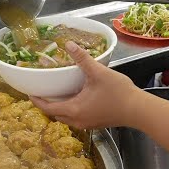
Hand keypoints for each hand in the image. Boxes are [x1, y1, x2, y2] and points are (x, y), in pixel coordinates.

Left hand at [31, 42, 147, 129]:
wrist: (138, 110)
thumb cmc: (118, 93)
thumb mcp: (98, 72)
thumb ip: (82, 58)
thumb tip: (68, 44)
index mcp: (74, 109)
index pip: (48, 108)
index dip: (36, 101)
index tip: (29, 92)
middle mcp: (78, 120)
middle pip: (55, 114)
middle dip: (47, 104)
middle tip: (42, 91)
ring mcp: (87, 124)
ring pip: (66, 118)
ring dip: (60, 108)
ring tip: (58, 93)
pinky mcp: (96, 123)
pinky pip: (77, 118)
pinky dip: (71, 110)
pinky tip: (76, 98)